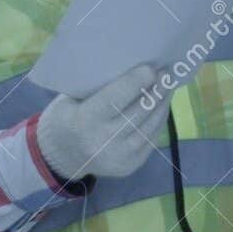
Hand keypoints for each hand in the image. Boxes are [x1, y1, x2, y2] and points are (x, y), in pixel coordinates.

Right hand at [35, 64, 172, 180]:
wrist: (62, 156)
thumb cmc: (65, 117)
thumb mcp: (70, 99)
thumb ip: (96, 88)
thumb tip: (131, 67)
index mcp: (84, 121)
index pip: (115, 98)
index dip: (136, 82)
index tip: (152, 67)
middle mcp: (104, 141)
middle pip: (138, 111)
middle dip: (156, 90)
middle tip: (168, 72)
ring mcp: (119, 156)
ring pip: (149, 125)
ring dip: (163, 103)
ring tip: (169, 85)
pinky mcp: (131, 165)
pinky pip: (151, 138)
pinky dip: (159, 119)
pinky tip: (163, 104)